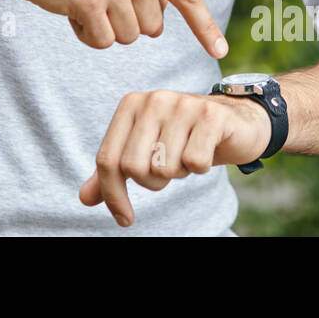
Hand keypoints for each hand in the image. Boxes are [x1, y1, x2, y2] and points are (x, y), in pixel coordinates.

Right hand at [0, 0, 228, 59]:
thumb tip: (161, 21)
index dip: (205, 26)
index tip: (220, 50)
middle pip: (152, 28)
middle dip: (126, 24)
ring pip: (128, 38)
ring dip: (103, 30)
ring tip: (82, 2)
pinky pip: (102, 41)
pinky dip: (85, 35)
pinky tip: (70, 11)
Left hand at [78, 90, 271, 226]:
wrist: (234, 121)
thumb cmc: (182, 138)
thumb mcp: (145, 152)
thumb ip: (113, 172)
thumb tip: (84, 199)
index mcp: (131, 104)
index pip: (107, 159)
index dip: (113, 195)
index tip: (124, 218)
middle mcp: (154, 99)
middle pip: (134, 168)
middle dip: (152, 183)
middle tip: (169, 170)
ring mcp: (183, 104)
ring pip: (164, 168)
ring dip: (178, 173)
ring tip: (187, 155)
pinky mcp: (211, 115)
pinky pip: (194, 163)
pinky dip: (199, 168)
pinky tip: (205, 151)